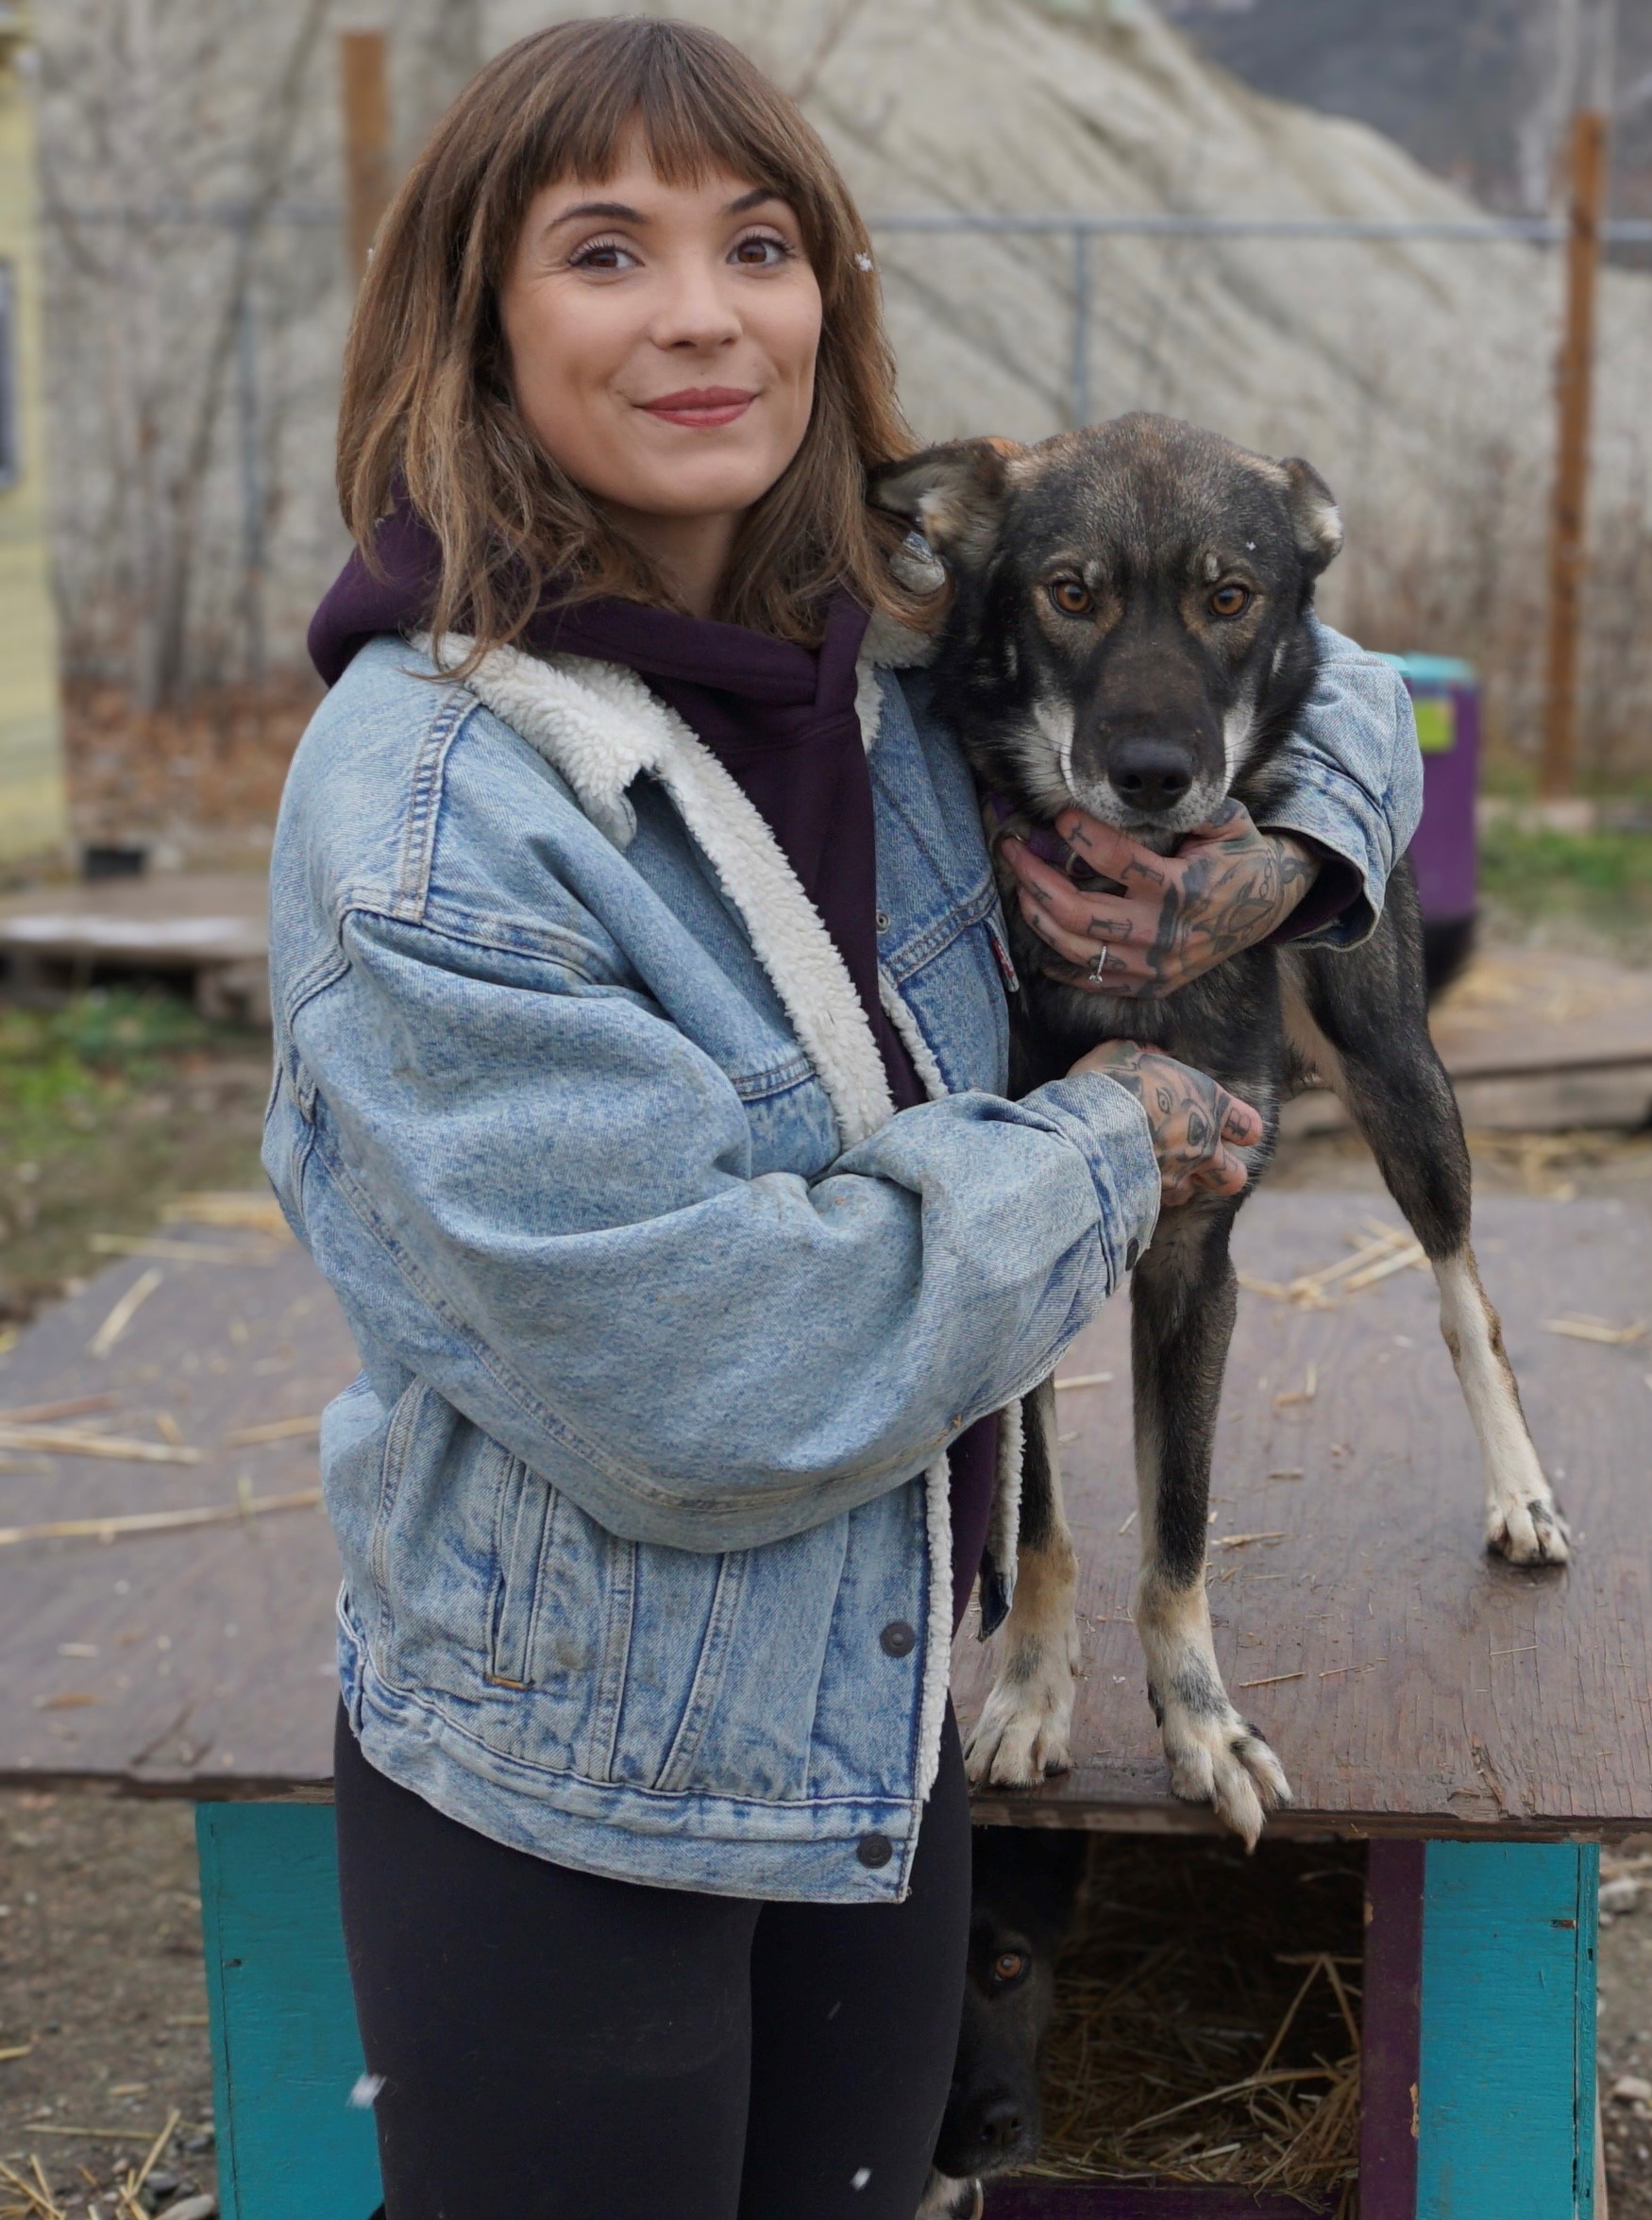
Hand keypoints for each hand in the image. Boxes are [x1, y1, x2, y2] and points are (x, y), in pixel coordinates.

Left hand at [1000, 800, 1318, 998]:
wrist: (1267, 908)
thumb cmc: (1240, 855)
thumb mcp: (1229, 821)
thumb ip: (1193, 806)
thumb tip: (1148, 787)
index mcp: (1183, 887)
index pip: (1117, 858)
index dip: (1081, 832)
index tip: (1060, 815)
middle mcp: (1165, 933)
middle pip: (1080, 912)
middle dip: (1036, 879)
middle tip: (1012, 850)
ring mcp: (1156, 965)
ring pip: (1077, 950)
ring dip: (1039, 917)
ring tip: (1020, 888)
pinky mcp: (1152, 984)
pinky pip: (1095, 981)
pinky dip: (1062, 964)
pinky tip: (1043, 936)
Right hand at [1071, 1039, 1261, 1204]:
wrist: (1092, 1125)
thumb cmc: (1114, 1081)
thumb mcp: (1128, 1052)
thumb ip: (1148, 1056)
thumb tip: (1151, 1056)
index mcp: (1209, 1103)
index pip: (1248, 1126)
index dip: (1241, 1129)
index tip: (1229, 1127)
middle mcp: (1204, 1144)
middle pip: (1235, 1176)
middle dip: (1223, 1172)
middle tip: (1201, 1161)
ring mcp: (1180, 1175)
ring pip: (1194, 1193)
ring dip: (1180, 1185)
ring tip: (1158, 1171)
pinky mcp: (1154, 1197)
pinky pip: (1159, 1202)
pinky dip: (1149, 1195)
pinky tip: (1132, 1183)